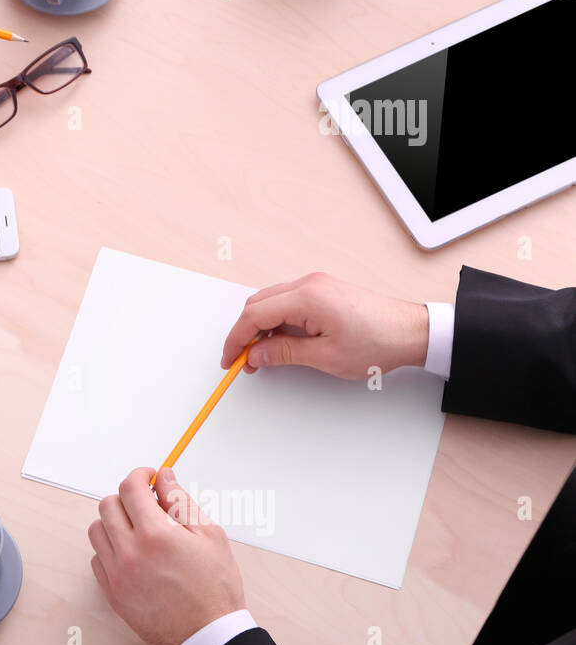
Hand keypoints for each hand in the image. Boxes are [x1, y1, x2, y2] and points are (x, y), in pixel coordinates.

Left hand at [89, 467, 245, 644]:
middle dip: (127, 497)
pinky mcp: (112, 593)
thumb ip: (181, 500)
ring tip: (137, 529)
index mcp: (155, 534)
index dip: (140, 475)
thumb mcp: (209, 535)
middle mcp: (129, 552)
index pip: (131, 488)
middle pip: (108, 505)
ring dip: (114, 522)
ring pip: (97, 530)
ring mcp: (117, 574)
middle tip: (146, 504)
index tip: (148, 477)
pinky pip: (97, 559)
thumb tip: (163, 476)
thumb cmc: (215, 588)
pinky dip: (110, 550)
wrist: (208, 635)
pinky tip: (131, 554)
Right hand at [220, 272, 428, 378]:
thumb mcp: (326, 357)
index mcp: (307, 298)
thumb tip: (255, 354)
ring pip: (270, 302)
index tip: (230, 359)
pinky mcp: (323, 290)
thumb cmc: (379, 341)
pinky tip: (280, 341)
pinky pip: (287, 301)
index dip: (236, 339)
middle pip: (258, 304)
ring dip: (260, 327)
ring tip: (262, 355)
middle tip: (244, 360)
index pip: (254, 315)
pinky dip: (276, 320)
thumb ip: (283, 353)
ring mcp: (316, 284)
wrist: (413, 331)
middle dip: (245, 333)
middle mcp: (308, 284)